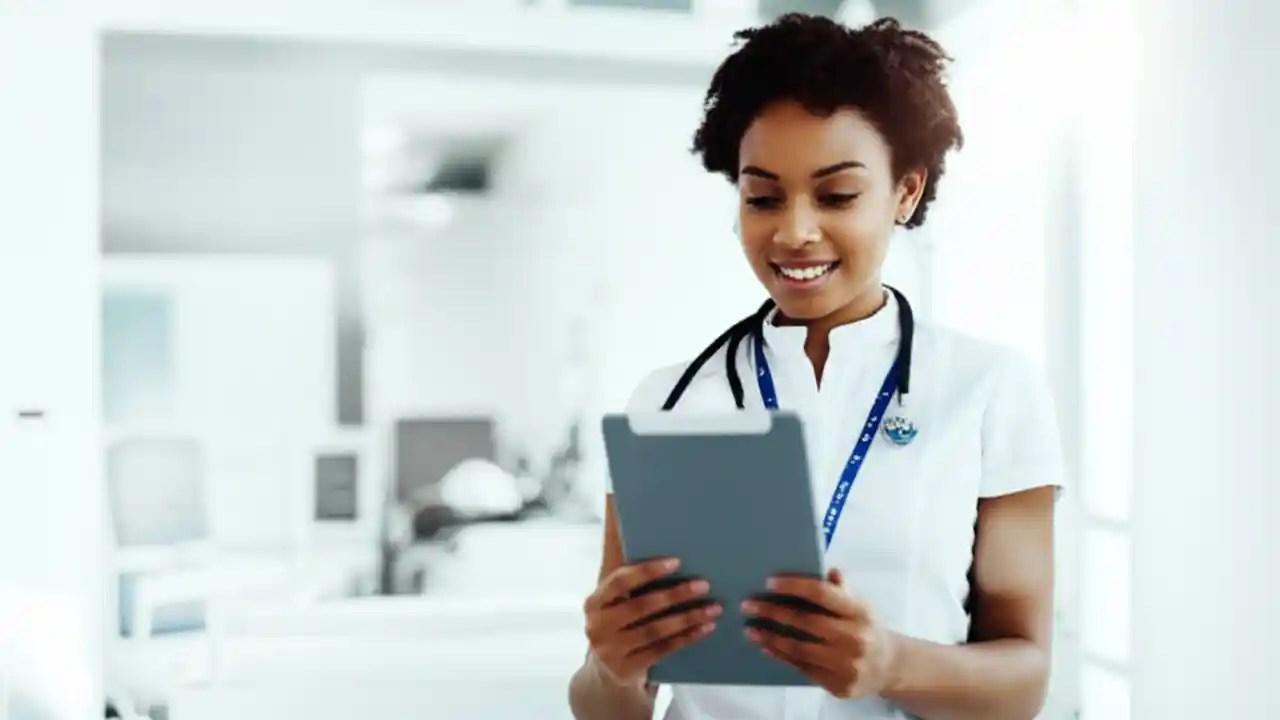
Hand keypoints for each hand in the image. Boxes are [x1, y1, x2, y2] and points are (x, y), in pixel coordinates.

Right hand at [583, 557, 720, 688]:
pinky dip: (686, 638)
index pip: (620, 581)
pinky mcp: (626, 670)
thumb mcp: (615, 604)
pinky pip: (662, 650)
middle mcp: (597, 627)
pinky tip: (704, 628)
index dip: (647, 570)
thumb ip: (630, 582)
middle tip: (704, 585)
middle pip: (641, 606)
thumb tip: (669, 556)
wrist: (607, 670)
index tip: (676, 562)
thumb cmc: (619, 624)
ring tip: (713, 608)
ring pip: (655, 630)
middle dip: (675, 594)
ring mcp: (610, 652)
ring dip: (687, 617)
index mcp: (594, 602)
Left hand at [742, 568, 899, 699]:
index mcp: (859, 612)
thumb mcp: (860, 605)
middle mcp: (855, 638)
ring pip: (800, 649)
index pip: (823, 594)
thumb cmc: (866, 628)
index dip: (794, 586)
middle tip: (748, 605)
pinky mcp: (838, 685)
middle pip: (806, 622)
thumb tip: (830, 570)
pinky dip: (781, 656)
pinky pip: (803, 668)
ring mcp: (847, 664)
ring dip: (771, 638)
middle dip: (773, 613)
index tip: (769, 582)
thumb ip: (841, 591)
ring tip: (750, 629)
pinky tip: (766, 646)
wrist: (888, 667)